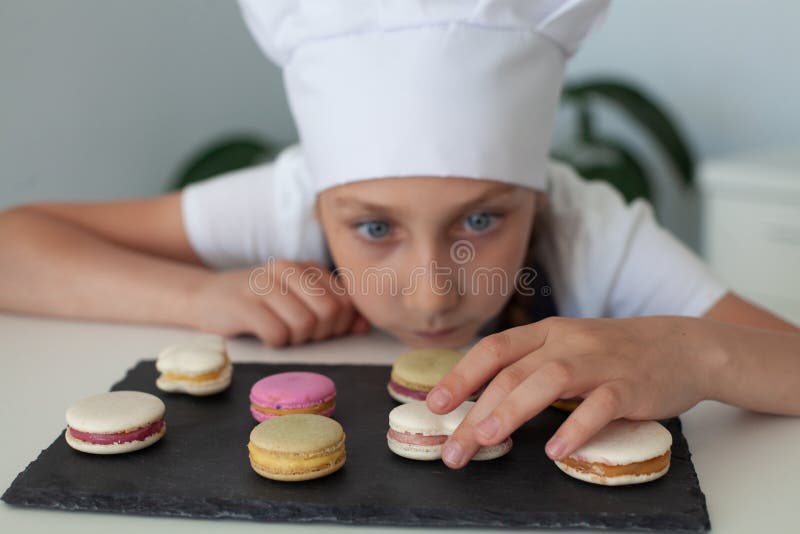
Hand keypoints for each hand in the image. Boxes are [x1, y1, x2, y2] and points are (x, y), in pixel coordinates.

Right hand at [189, 260, 368, 345]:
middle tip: (301, 335)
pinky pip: (277, 334)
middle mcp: (287, 269)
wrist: (206, 297)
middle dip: (320, 333)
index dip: (339, 324)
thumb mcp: (300, 301)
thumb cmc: (261, 304)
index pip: (344, 300)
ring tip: (282, 333)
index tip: (321, 329)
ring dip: (296, 340)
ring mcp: (264, 285)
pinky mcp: (243, 305)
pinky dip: (276, 343)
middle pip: (329, 312)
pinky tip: (265, 335)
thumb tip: (365, 325)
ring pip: (305, 324)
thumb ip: (334, 311)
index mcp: (307, 267)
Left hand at [426, 316, 719, 467]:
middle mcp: (567, 342)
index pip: (494, 349)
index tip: (435, 405)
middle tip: (453, 448)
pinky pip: (600, 405)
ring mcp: (599, 362)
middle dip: (476, 411)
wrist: (685, 346)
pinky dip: (576, 427)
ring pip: (548, 381)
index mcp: (547, 333)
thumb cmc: (617, 352)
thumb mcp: (568, 347)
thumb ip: (532, 366)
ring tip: (487, 439)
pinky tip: (556, 450)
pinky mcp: (630, 385)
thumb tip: (484, 401)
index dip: (461, 376)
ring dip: (513, 411)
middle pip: (512, 373)